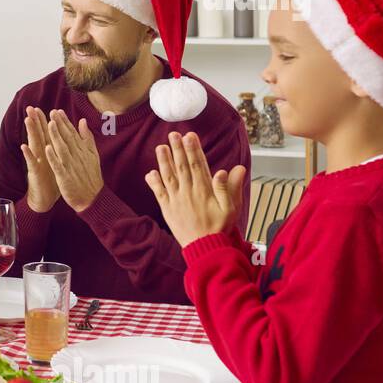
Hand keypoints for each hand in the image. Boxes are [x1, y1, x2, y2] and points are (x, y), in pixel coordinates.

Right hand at [19, 106, 60, 212]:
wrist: (45, 198)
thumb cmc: (52, 180)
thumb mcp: (57, 162)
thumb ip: (59, 149)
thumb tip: (62, 137)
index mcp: (48, 152)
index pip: (46, 133)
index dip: (44, 121)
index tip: (43, 108)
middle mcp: (41, 155)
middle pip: (38, 135)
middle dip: (35, 121)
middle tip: (30, 108)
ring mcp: (37, 162)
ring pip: (33, 145)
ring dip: (30, 133)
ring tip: (27, 120)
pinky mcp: (35, 172)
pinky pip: (31, 162)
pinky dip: (28, 155)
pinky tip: (23, 146)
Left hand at [44, 110, 103, 211]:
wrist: (92, 198)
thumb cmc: (91, 176)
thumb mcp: (93, 154)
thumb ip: (87, 137)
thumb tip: (82, 121)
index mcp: (82, 150)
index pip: (72, 133)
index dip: (65, 122)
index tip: (57, 111)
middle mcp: (77, 156)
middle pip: (67, 138)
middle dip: (59, 125)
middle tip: (52, 112)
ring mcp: (70, 166)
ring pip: (62, 149)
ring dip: (56, 137)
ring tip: (49, 124)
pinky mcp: (65, 177)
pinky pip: (58, 165)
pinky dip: (53, 157)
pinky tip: (47, 148)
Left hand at [145, 131, 246, 247]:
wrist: (204, 247)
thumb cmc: (219, 227)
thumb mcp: (231, 208)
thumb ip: (230, 188)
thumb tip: (231, 169)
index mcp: (204, 190)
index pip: (198, 165)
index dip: (193, 149)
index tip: (190, 136)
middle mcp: (188, 191)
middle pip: (182, 166)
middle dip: (177, 149)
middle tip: (173, 134)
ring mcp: (176, 199)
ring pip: (169, 176)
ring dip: (164, 161)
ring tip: (160, 147)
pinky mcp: (167, 208)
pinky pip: (159, 193)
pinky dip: (154, 182)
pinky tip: (151, 172)